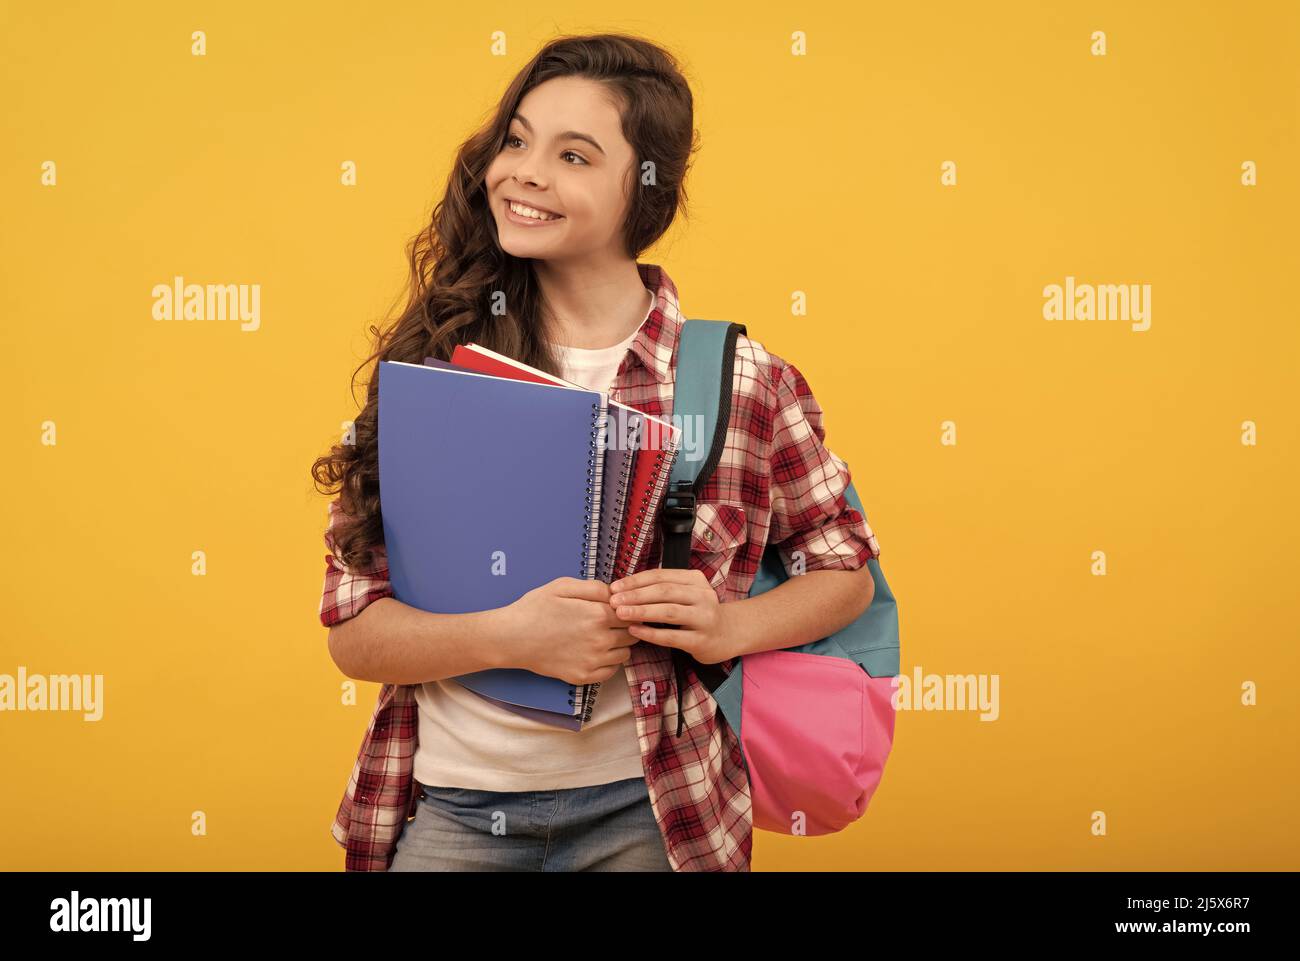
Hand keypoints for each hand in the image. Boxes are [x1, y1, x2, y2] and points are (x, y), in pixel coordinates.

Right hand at [498, 577, 637, 686]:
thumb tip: (616, 593)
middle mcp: (600, 640)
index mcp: (598, 615)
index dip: (626, 610)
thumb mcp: (563, 585)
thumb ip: (594, 587)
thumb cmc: (535, 608)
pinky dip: (609, 662)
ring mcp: (592, 661)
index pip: (630, 614)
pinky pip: (611, 671)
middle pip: (631, 634)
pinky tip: (596, 652)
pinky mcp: (583, 677)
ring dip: (619, 645)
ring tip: (602, 637)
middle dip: (625, 627)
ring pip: (625, 654)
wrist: (512, 638)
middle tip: (610, 623)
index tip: (617, 609)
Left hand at [608, 568, 734, 664]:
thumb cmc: (698, 612)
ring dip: (641, 611)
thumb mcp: (686, 594)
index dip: (635, 581)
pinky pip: (672, 636)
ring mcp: (704, 618)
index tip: (615, 587)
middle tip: (614, 601)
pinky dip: (651, 633)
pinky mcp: (701, 640)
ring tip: (620, 614)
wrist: (728, 634)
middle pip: (663, 591)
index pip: (660, 576)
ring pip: (668, 611)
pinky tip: (634, 630)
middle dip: (635, 595)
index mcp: (695, 580)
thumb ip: (663, 588)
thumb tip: (625, 588)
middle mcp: (703, 596)